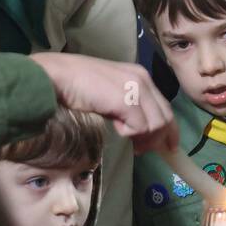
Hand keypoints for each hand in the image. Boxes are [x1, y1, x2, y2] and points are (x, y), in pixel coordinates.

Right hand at [29, 53, 176, 152]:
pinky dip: (131, 134)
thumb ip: (125, 104)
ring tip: (130, 142)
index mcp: (139, 74)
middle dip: (159, 138)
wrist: (57, 76)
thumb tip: (135, 126)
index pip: (164, 105)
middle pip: (165, 116)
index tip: (168, 145)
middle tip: (143, 150)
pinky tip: (117, 129)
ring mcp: (135, 89)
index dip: (168, 128)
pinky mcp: (126, 101)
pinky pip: (140, 127)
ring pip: (156, 124)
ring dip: (144, 138)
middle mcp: (142, 79)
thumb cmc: (76, 84)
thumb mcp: (109, 92)